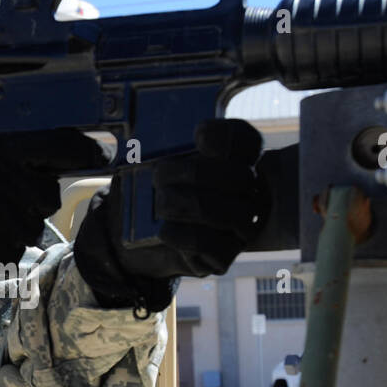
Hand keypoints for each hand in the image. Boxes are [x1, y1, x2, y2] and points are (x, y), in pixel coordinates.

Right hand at [0, 128, 109, 301]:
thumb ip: (22, 154)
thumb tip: (85, 150)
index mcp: (2, 152)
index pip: (62, 146)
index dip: (85, 149)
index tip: (102, 152)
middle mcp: (11, 185)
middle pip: (46, 194)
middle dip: (27, 198)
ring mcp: (8, 223)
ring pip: (30, 227)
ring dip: (10, 226)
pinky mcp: (2, 256)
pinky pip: (15, 252)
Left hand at [73, 119, 268, 311]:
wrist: (138, 237)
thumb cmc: (153, 191)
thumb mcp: (155, 162)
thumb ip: (168, 141)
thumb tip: (182, 129)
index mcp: (235, 164)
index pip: (246, 142)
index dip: (227, 136)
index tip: (198, 137)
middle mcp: (248, 195)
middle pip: (237, 176)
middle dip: (193, 173)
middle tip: (159, 178)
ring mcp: (240, 229)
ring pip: (222, 211)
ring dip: (181, 204)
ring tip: (159, 204)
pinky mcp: (223, 257)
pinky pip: (208, 244)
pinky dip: (181, 236)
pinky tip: (164, 231)